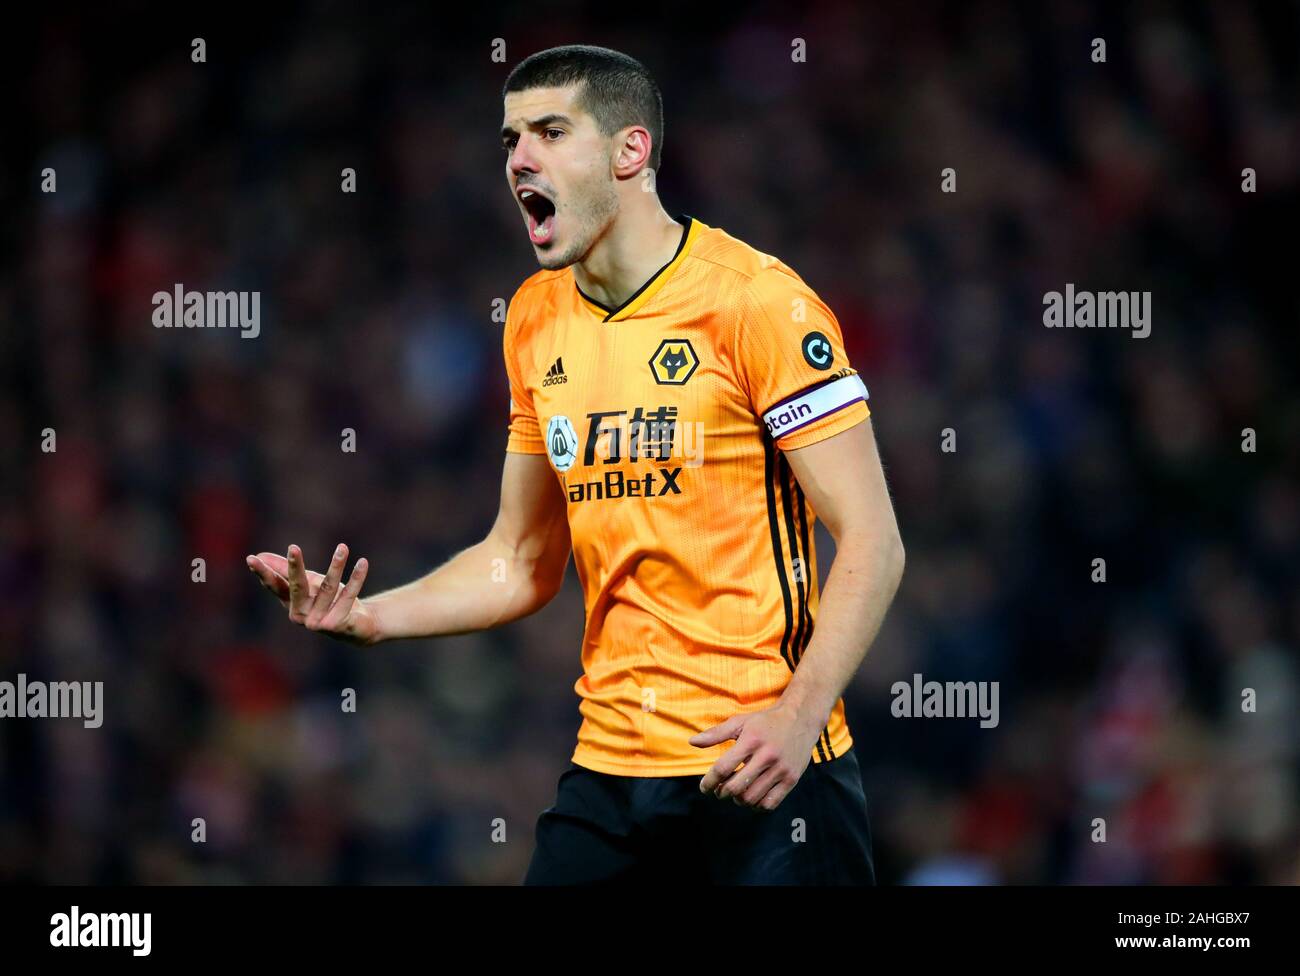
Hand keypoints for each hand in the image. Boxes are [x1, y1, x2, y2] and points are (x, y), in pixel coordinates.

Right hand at [246, 544, 379, 645]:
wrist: (358, 625)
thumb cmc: (329, 600)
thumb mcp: (309, 582)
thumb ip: (287, 570)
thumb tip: (260, 555)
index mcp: (290, 602)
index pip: (275, 585)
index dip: (264, 572)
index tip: (251, 558)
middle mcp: (300, 614)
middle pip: (297, 586)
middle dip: (294, 567)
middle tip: (293, 547)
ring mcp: (317, 622)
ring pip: (328, 587)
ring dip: (336, 565)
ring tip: (343, 547)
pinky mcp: (336, 625)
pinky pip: (348, 596)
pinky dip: (357, 578)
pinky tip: (362, 562)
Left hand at [689, 701, 824, 810]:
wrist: (800, 719)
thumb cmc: (765, 722)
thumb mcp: (740, 721)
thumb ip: (715, 733)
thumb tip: (692, 742)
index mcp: (751, 740)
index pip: (723, 768)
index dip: (709, 781)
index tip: (704, 788)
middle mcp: (767, 755)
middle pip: (736, 787)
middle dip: (722, 793)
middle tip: (719, 791)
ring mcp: (781, 769)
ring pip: (752, 798)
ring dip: (738, 800)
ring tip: (735, 793)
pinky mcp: (792, 779)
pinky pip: (770, 803)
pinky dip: (757, 805)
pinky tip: (752, 796)